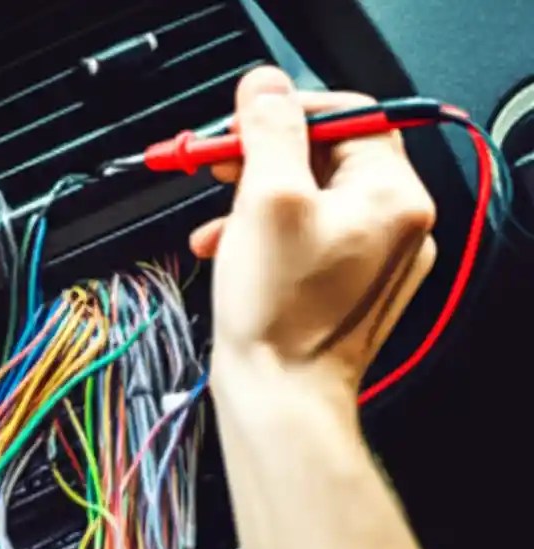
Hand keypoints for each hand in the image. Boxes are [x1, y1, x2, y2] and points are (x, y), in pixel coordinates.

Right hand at [191, 67, 436, 394]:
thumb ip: (270, 133)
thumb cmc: (280, 316)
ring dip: (252, 199)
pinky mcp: (343, 283)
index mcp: (393, 196)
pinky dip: (261, 233)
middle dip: (261, 160)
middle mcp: (394, 224)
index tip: (240, 124)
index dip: (286, 113)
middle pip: (324, 156)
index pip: (347, 116)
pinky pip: (303, 234)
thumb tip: (265, 88)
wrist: (280, 398)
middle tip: (218, 163)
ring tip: (216, 221)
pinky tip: (226, 248)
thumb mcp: (266, 202)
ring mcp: (371, 257)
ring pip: (307, 196)